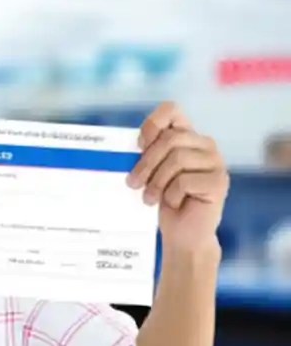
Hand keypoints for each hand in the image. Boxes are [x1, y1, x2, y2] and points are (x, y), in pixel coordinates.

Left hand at [126, 102, 229, 250]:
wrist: (182, 234)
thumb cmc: (163, 200)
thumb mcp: (149, 172)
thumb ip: (145, 153)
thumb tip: (127, 144)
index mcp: (186, 136)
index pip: (172, 111)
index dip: (152, 124)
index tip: (139, 145)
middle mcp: (204, 144)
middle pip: (170, 139)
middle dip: (146, 163)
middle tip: (133, 183)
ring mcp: (215, 162)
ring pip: (177, 159)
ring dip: (156, 182)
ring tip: (150, 198)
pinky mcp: (219, 182)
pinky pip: (185, 181)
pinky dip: (171, 195)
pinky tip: (175, 204)